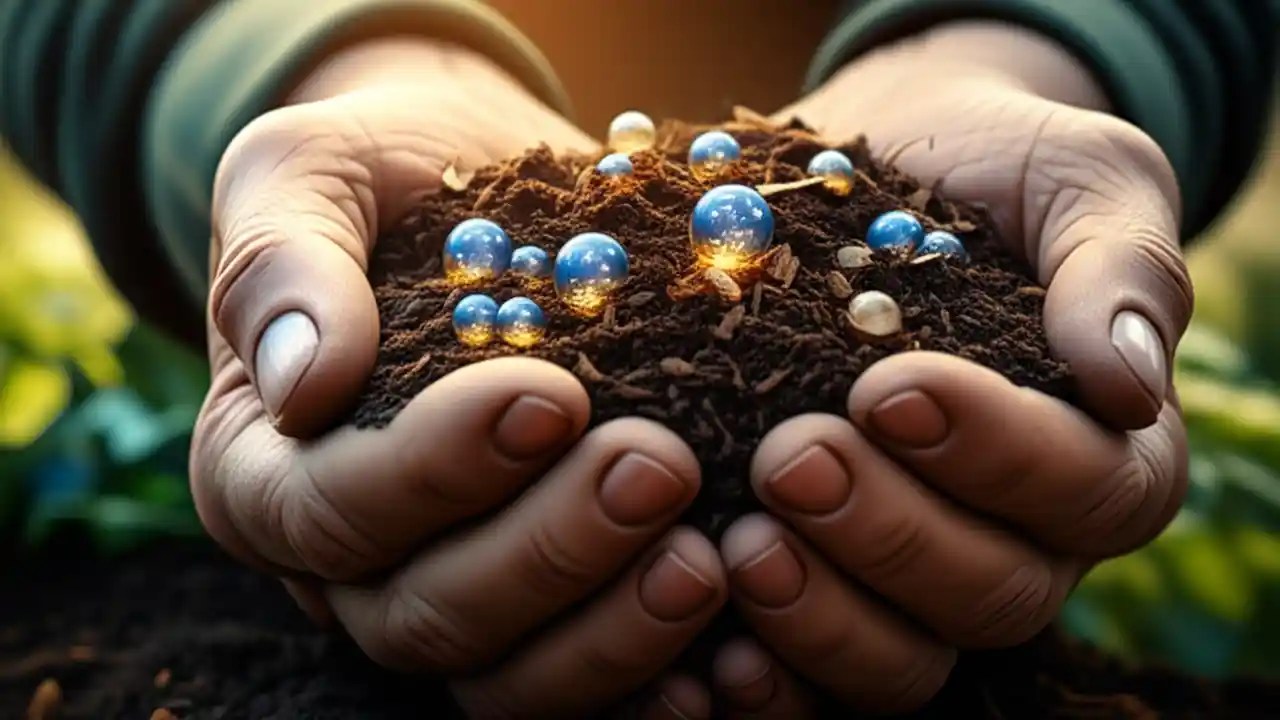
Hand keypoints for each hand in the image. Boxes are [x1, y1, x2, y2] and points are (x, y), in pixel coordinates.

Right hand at [190, 39, 726, 716]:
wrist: (474, 186)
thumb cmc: (382, 175)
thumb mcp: (304, 176)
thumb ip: (282, 266)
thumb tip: (304, 384)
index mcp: (266, 466)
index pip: (328, 512)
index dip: (437, 472)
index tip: (551, 396)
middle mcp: (347, 558)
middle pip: (426, 615)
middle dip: (548, 553)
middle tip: (657, 467)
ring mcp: (446, 589)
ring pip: (506, 676)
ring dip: (610, 633)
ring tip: (706, 559)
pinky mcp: (540, 606)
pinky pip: (579, 683)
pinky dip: (648, 684)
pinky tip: (725, 660)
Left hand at [673, 21, 1191, 715]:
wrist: (880, 172)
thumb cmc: (990, 170)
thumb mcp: (1077, 177)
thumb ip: (1120, 265)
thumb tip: (1127, 384)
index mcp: (1102, 447)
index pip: (1086, 492)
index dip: (997, 457)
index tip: (892, 388)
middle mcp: (1021, 533)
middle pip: (993, 594)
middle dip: (889, 534)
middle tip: (791, 460)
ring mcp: (920, 572)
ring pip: (905, 656)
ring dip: (823, 617)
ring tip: (741, 546)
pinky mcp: (829, 584)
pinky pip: (816, 676)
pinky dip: (770, 679)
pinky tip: (709, 653)